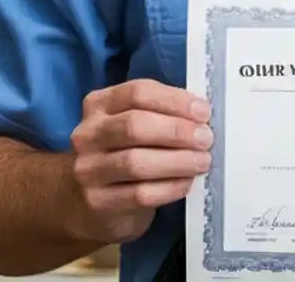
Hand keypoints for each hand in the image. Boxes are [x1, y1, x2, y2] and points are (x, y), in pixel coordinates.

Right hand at [67, 79, 213, 243]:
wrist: (87, 201)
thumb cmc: (123, 153)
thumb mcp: (132, 124)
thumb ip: (159, 113)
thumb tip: (202, 114)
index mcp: (99, 104)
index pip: (138, 92)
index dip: (174, 100)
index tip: (203, 112)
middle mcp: (88, 134)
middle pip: (135, 126)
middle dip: (177, 131)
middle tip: (206, 139)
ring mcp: (89, 169)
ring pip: (136, 162)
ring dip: (178, 161)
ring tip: (203, 161)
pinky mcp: (98, 201)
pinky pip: (140, 194)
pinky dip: (170, 187)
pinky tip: (187, 183)